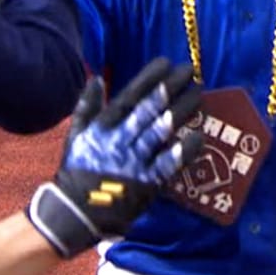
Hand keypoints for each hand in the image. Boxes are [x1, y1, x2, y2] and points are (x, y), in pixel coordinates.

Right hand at [26, 59, 204, 257]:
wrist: (77, 211)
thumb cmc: (78, 170)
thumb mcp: (76, 134)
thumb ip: (87, 106)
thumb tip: (97, 78)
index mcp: (104, 127)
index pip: (129, 96)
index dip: (148, 79)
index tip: (165, 62)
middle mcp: (120, 140)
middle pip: (149, 109)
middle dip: (170, 88)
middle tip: (190, 71)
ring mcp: (135, 161)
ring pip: (162, 131)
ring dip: (182, 111)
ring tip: (199, 94)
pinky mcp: (147, 183)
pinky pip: (169, 164)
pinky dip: (184, 151)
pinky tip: (199, 136)